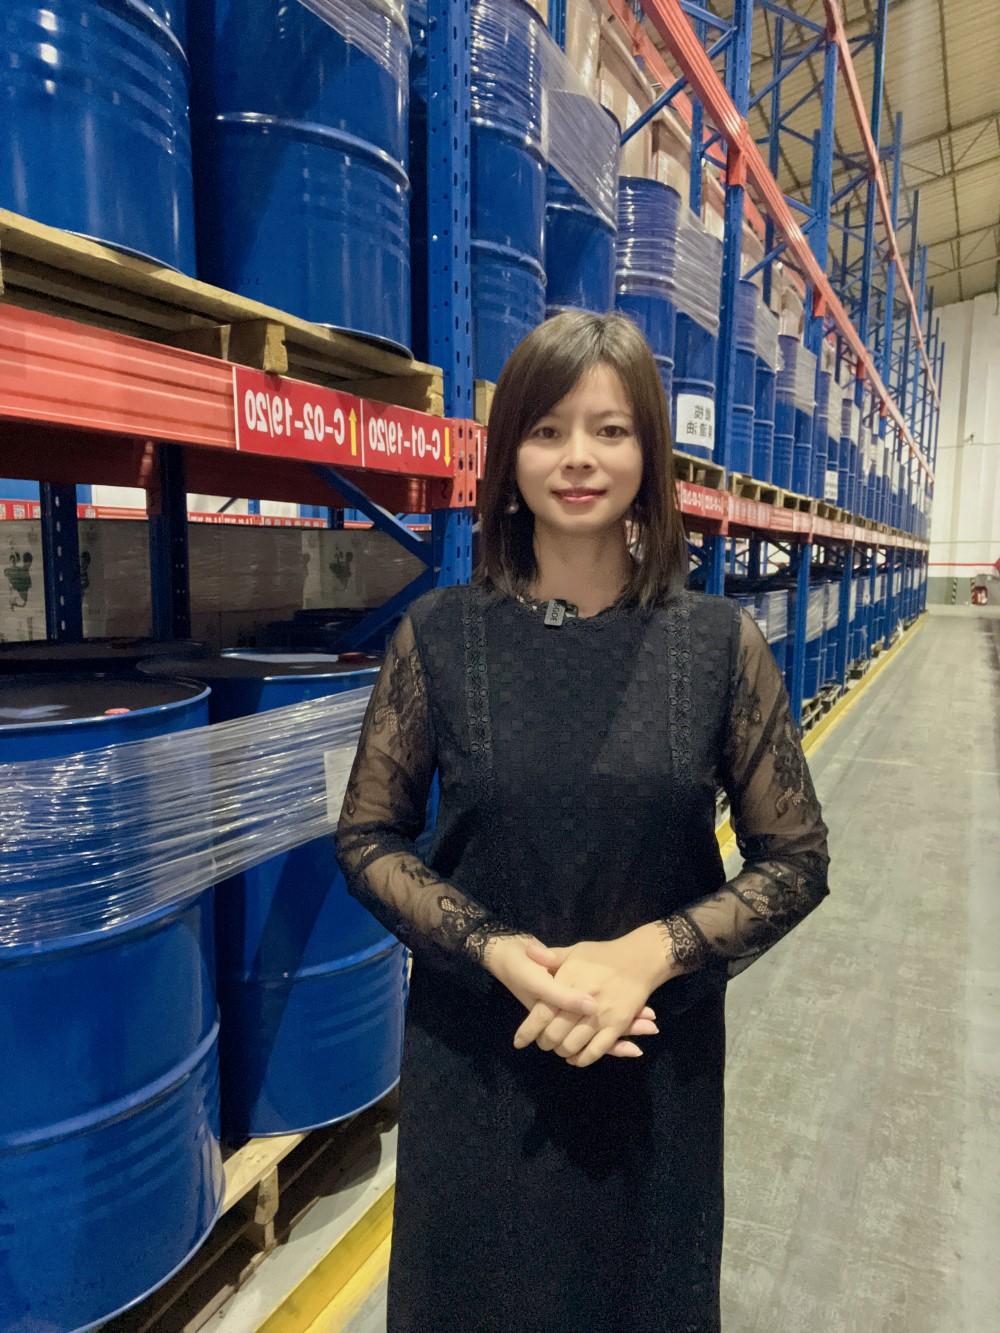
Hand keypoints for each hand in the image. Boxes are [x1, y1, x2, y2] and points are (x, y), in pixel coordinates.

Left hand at [514, 926, 677, 1068]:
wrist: (640, 958)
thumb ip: (551, 956)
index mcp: (570, 980)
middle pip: (555, 1033)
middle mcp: (583, 999)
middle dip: (545, 1043)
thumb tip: (526, 951)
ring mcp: (602, 1014)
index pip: (542, 1012)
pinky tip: (576, 1057)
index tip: (518, 1042)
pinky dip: (582, 1059)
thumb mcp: (575, 951)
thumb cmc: (603, 955)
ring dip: (562, 1051)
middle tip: (543, 1042)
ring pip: (573, 1045)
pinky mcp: (618, 1024)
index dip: (528, 1031)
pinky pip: (596, 1051)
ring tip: (559, 1048)